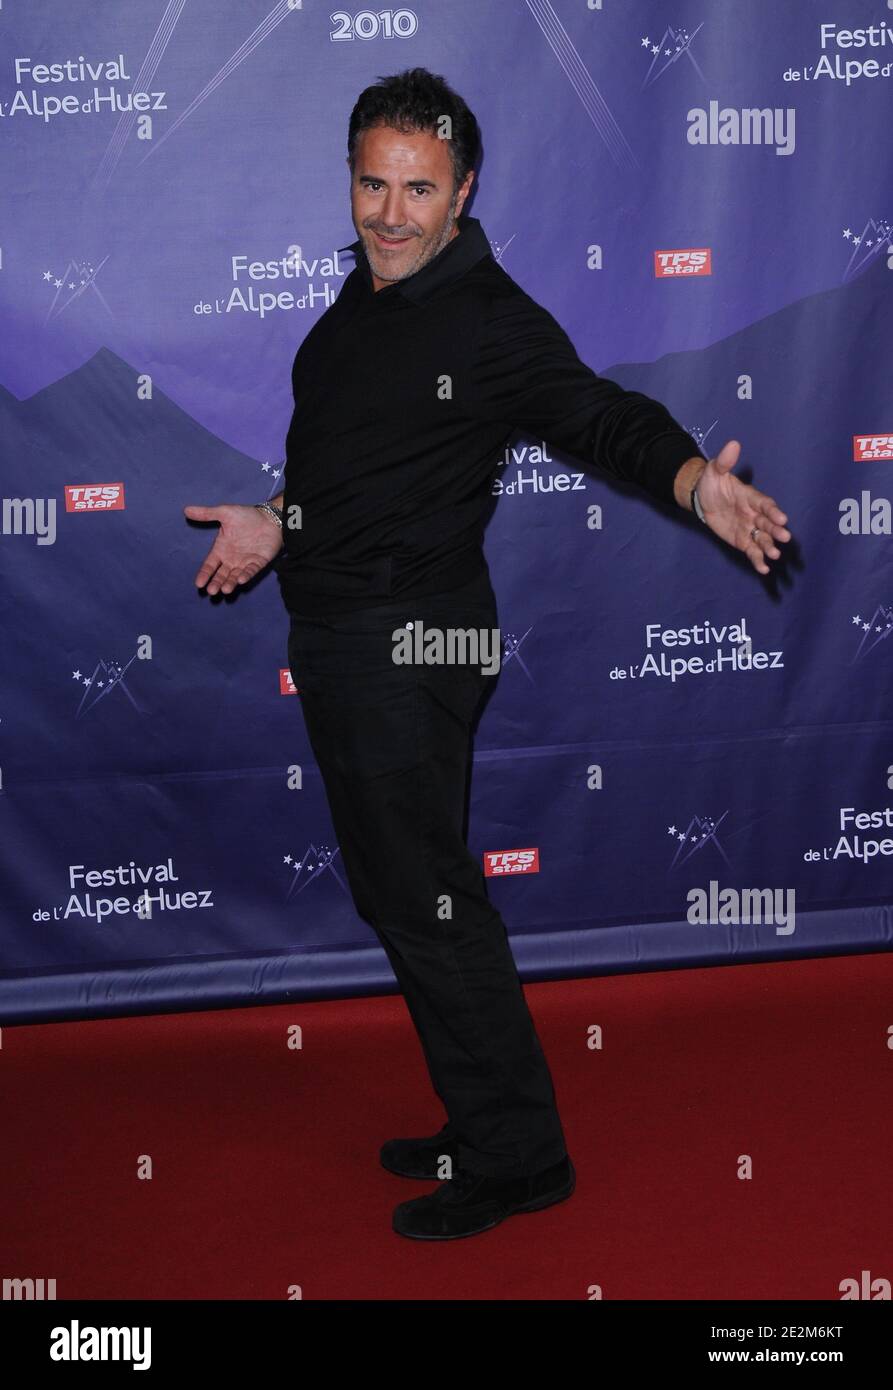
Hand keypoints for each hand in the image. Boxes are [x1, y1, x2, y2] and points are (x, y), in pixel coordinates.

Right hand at [183, 503, 282, 594]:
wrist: (269, 517)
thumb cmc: (246, 516)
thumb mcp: (224, 513)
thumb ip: (206, 514)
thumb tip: (186, 510)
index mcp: (221, 550)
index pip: (210, 565)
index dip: (205, 574)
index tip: (199, 584)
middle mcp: (231, 559)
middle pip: (221, 574)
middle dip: (216, 582)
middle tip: (211, 591)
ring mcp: (245, 562)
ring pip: (235, 576)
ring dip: (230, 583)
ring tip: (225, 590)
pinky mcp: (259, 562)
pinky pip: (251, 571)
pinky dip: (246, 575)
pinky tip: (241, 580)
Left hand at [692, 440, 790, 575]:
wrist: (702, 499)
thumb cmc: (711, 483)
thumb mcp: (715, 470)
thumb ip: (725, 461)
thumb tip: (733, 443)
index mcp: (751, 497)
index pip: (765, 504)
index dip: (773, 511)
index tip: (782, 518)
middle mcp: (754, 514)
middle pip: (768, 523)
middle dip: (776, 530)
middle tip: (785, 537)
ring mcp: (750, 529)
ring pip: (763, 539)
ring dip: (769, 547)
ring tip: (775, 556)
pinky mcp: (743, 541)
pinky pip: (752, 551)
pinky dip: (758, 560)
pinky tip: (763, 569)